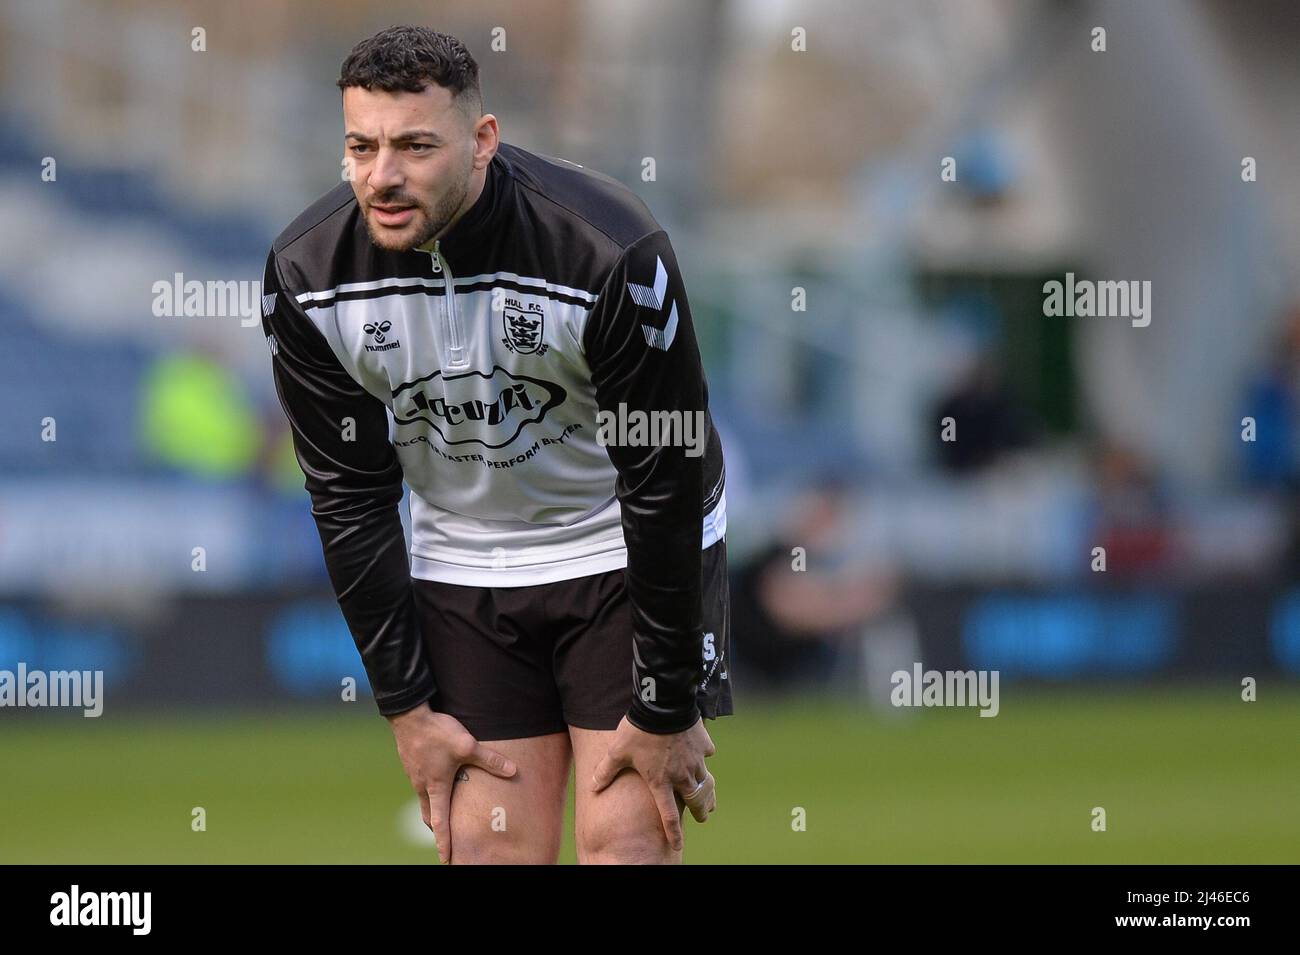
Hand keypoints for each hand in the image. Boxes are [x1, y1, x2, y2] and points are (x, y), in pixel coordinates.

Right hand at [387, 704, 516, 862]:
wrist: (409, 714)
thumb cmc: (437, 732)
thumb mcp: (468, 746)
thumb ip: (490, 760)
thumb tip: (513, 771)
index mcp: (436, 787)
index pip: (440, 822)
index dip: (443, 842)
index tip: (445, 858)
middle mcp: (423, 785)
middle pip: (429, 814)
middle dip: (437, 828)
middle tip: (445, 838)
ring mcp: (415, 774)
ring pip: (424, 798)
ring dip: (433, 808)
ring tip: (444, 811)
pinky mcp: (412, 763)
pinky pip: (421, 783)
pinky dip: (429, 790)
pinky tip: (437, 780)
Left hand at [590, 715, 716, 851]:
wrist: (663, 705)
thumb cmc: (637, 730)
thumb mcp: (617, 751)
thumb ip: (606, 771)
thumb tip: (592, 787)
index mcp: (660, 782)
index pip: (668, 816)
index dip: (673, 833)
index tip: (677, 845)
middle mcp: (681, 776)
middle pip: (696, 802)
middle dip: (700, 812)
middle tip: (702, 817)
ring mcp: (696, 761)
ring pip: (705, 781)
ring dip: (706, 790)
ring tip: (708, 795)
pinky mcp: (704, 745)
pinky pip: (706, 755)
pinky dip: (703, 757)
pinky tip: (700, 754)